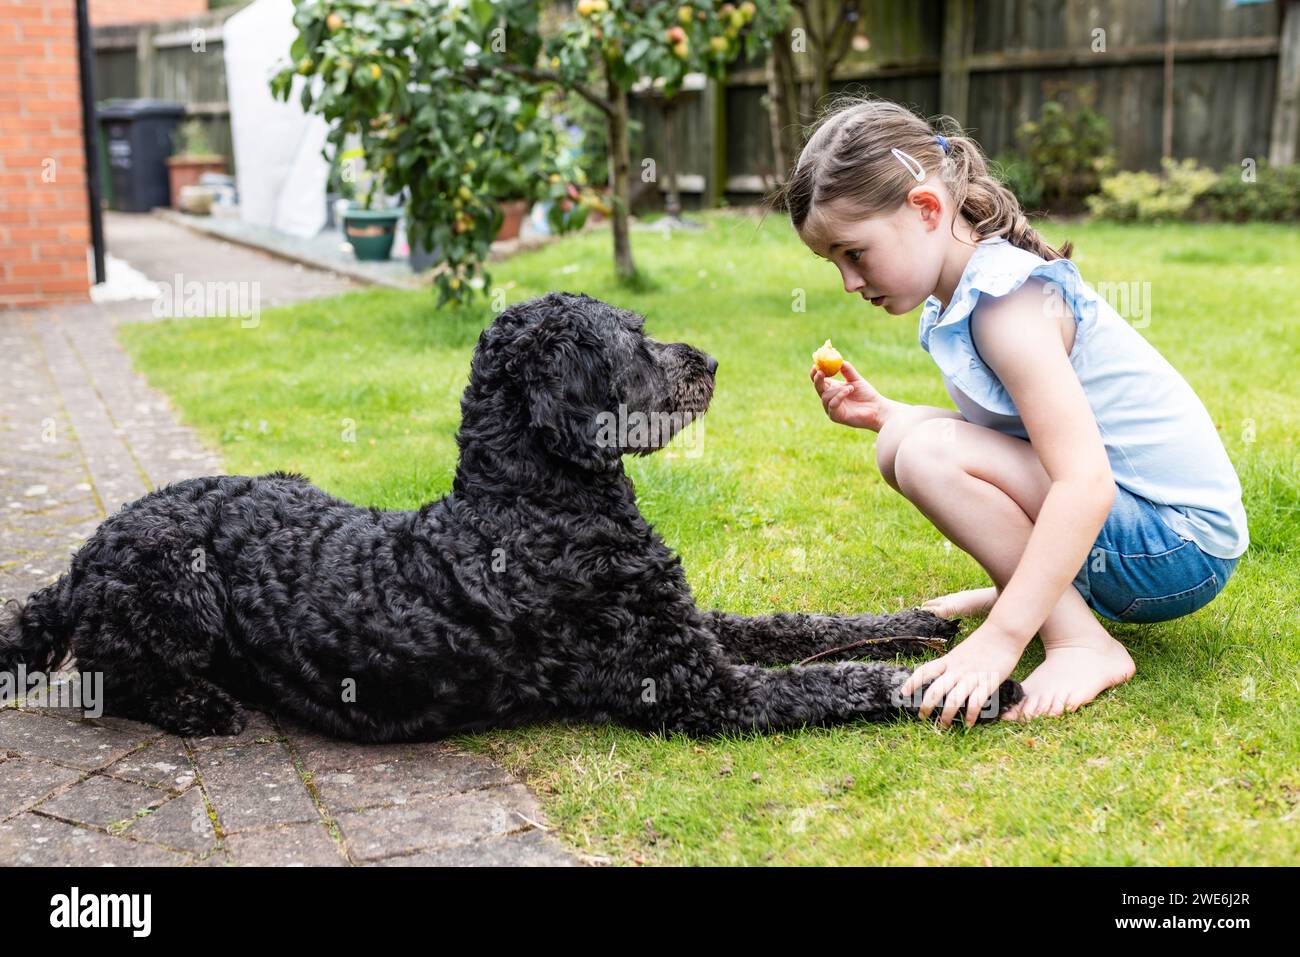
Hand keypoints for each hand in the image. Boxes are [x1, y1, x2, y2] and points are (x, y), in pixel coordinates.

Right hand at [809, 360, 893, 431]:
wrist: (877, 408)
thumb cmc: (866, 394)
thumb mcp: (856, 379)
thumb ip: (847, 370)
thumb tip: (839, 360)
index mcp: (832, 388)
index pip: (819, 380)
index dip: (815, 373)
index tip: (816, 365)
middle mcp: (829, 398)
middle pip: (818, 388)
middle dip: (818, 380)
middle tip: (821, 372)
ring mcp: (831, 408)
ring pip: (825, 396)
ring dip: (837, 390)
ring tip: (851, 387)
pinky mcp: (835, 416)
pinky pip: (832, 404)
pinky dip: (839, 396)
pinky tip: (849, 390)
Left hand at [896, 621, 1025, 727]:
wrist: (1003, 632)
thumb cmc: (983, 641)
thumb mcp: (961, 651)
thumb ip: (953, 664)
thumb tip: (945, 676)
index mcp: (948, 660)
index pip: (924, 671)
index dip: (912, 682)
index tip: (903, 694)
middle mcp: (957, 669)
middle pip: (935, 690)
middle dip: (926, 706)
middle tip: (922, 718)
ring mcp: (972, 676)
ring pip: (953, 699)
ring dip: (946, 715)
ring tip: (943, 726)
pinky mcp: (987, 681)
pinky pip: (976, 701)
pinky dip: (970, 714)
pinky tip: (968, 723)